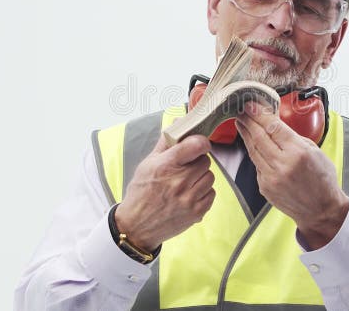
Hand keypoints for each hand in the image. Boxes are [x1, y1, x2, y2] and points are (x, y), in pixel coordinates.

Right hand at [114, 134, 215, 251]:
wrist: (137, 226)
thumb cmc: (141, 192)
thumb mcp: (147, 163)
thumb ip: (166, 142)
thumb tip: (179, 121)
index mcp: (166, 166)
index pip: (196, 145)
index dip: (201, 142)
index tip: (199, 144)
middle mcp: (179, 182)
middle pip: (205, 160)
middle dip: (197, 161)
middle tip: (186, 167)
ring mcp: (189, 199)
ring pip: (210, 176)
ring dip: (201, 177)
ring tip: (187, 182)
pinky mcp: (196, 212)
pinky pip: (212, 193)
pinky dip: (204, 192)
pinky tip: (190, 194)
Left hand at [236, 101, 348, 248]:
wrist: (321, 211)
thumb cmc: (322, 180)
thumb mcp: (315, 152)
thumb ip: (294, 138)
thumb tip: (274, 126)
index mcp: (298, 153)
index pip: (273, 127)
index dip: (259, 114)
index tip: (250, 105)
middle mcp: (282, 165)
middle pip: (259, 137)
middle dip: (249, 121)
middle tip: (241, 110)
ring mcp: (271, 177)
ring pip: (253, 150)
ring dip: (246, 135)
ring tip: (241, 123)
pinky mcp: (265, 187)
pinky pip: (257, 165)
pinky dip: (255, 153)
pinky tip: (252, 145)